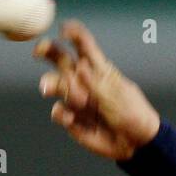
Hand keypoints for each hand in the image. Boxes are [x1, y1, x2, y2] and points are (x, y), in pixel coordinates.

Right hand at [34, 20, 159, 160]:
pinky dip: (62, 113)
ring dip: (52, 85)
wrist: (137, 144)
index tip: (63, 31)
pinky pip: (58, 111)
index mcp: (98, 69)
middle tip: (39, 52)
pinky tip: (72, 119)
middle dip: (46, 50)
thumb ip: (97, 84)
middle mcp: (83, 80)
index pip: (83, 45)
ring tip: (62, 95)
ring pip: (53, 83)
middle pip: (59, 58)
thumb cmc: (133, 115)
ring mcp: (76, 98)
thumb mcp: (118, 97)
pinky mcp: (72, 117)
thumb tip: (79, 66)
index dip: (72, 33)